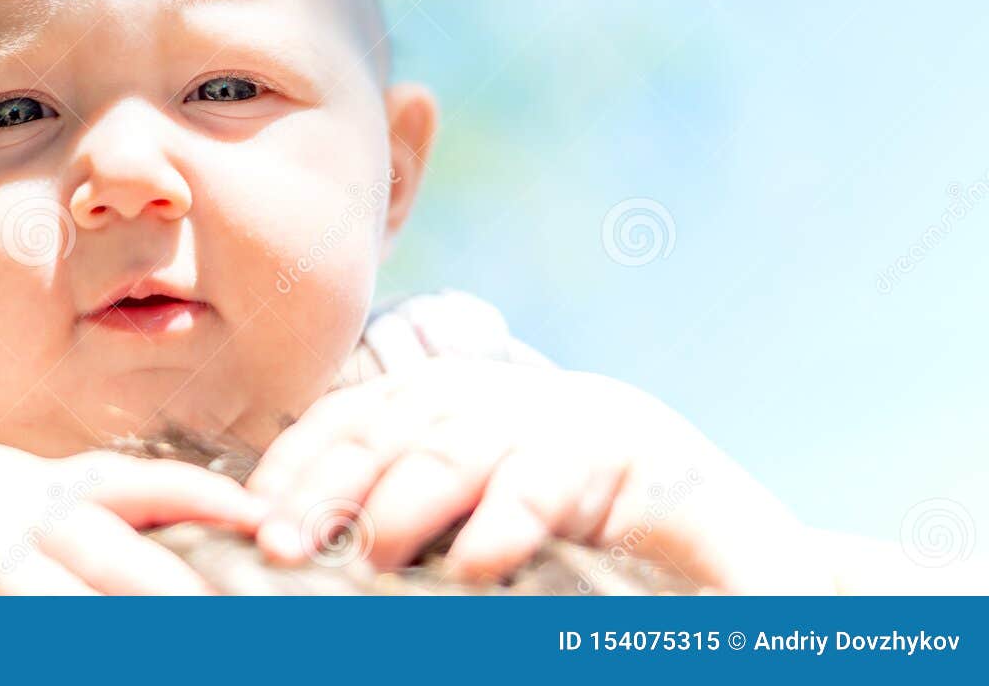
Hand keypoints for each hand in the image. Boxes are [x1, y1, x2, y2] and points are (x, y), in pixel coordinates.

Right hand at [247, 359, 831, 591]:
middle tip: (340, 561)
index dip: (507, 517)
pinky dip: (302, 454)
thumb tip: (732, 631)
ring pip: (388, 421)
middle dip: (393, 499)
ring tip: (280, 542)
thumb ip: (763, 613)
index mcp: (613, 447)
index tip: (471, 571)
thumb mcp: (755, 582)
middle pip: (452, 442)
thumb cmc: (703, 543)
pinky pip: (351, 414)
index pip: (548, 474)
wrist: (661, 468)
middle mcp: (530, 407)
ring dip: (325, 479)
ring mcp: (470, 394)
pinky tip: (261, 502)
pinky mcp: (425, 399)